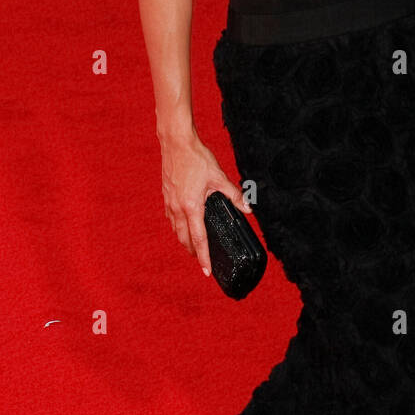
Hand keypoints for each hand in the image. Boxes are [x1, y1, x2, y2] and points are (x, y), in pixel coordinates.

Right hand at [160, 131, 250, 275]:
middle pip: (184, 239)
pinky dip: (177, 227)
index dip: (203, 257)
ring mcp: (169, 202)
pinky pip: (171, 218)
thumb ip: (234, 195)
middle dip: (193, 252)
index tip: (206, 271)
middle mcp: (178, 208)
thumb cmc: (196, 158)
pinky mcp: (166, 196)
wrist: (176, 143)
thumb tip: (248, 209)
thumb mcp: (219, 177)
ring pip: (176, 230)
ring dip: (184, 240)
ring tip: (193, 247)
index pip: (199, 239)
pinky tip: (183, 224)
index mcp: (192, 206)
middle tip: (202, 260)